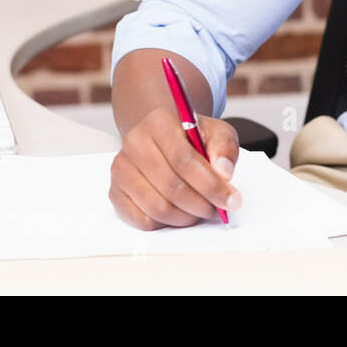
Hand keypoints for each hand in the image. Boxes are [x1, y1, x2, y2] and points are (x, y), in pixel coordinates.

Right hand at [109, 107, 241, 229]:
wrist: (163, 141)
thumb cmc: (192, 139)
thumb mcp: (215, 133)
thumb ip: (225, 148)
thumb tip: (224, 171)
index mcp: (159, 122)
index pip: (184, 160)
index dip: (211, 185)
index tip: (231, 200)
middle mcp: (134, 142)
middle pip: (171, 186)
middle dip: (201, 204)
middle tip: (218, 210)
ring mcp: (121, 168)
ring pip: (157, 207)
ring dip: (186, 217)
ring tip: (200, 211)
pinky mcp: (115, 191)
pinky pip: (141, 220)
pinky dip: (165, 224)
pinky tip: (179, 214)